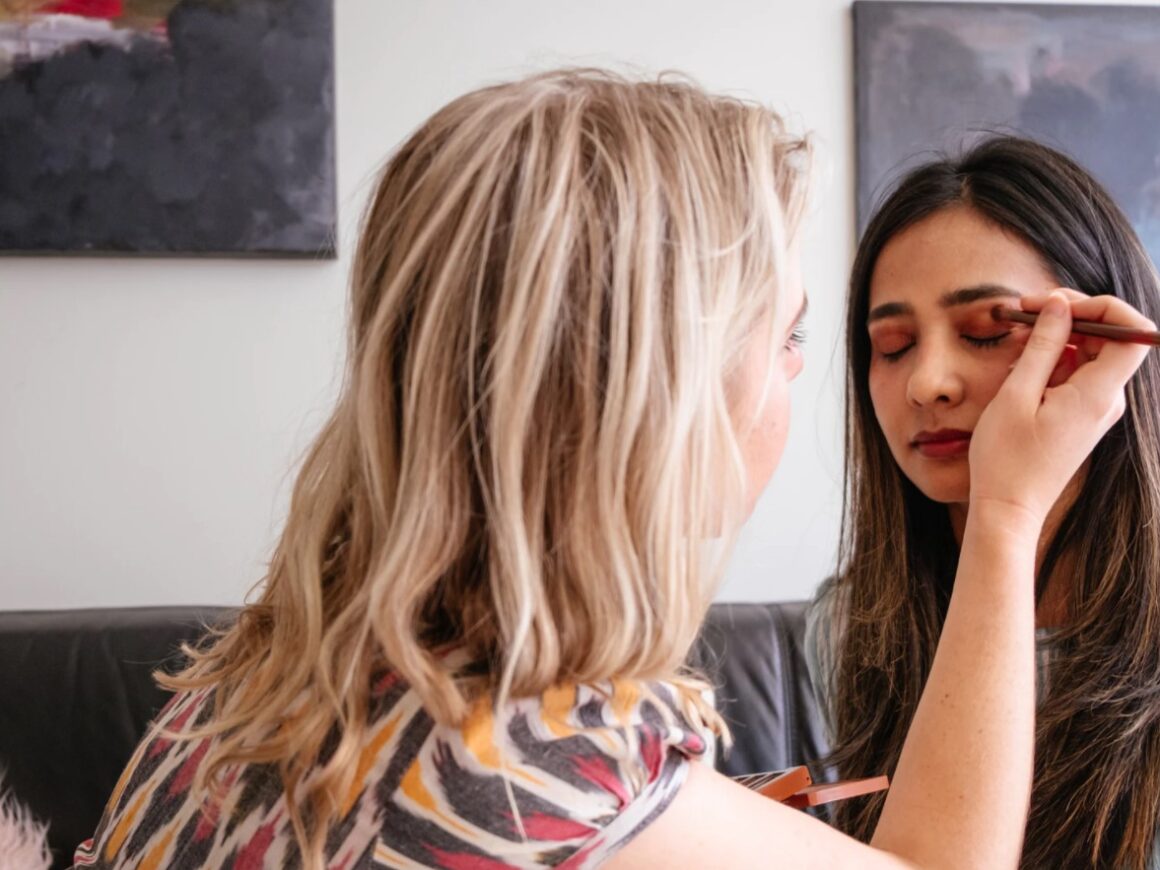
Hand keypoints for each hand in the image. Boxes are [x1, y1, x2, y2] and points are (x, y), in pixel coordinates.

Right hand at [968, 289, 1151, 526]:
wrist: (1008, 508)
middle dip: (1070, 316)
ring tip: (1013, 341)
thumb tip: (1059, 305)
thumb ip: (1041, 345)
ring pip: (1088, 355)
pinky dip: (1051, 362)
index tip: (1059, 303)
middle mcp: (1107, 400)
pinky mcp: (1081, 417)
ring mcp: (1095, 410)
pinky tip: (1018, 366)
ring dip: (1055, 339)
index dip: (1103, 307)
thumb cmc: (1006, 457)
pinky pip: (1076, 375)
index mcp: (1098, 394)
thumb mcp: (1016, 394)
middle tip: (1025, 309)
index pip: (1132, 333)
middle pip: (1108, 339)